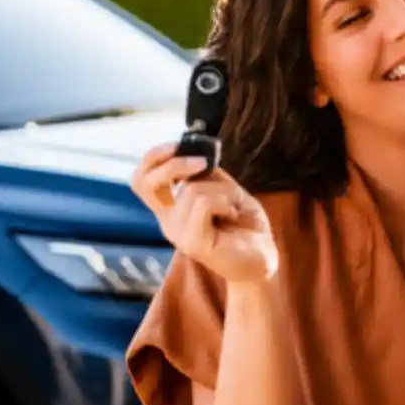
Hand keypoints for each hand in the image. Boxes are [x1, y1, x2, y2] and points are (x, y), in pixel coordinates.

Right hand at [131, 141, 278, 284]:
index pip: (141, 179)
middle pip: (144, 182)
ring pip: (190, 189)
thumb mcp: (225, 189)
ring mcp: (178, 233)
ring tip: (232, 206)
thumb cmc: (245, 225)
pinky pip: (204, 204)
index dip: (154, 156)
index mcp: (172, 208)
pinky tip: (233, 215)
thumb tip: (197, 154)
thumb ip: (206, 174)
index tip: (179, 145)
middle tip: (203, 162)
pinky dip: (224, 201)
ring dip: (221, 189)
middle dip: (174, 163)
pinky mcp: (193, 243)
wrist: (263, 260)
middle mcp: (168, 221)